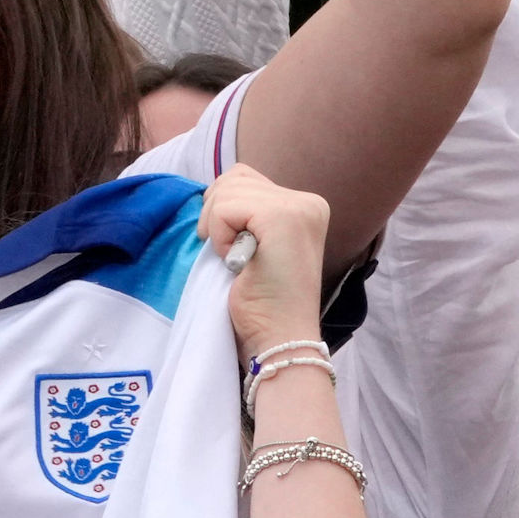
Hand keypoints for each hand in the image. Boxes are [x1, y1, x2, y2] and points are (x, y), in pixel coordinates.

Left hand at [203, 163, 333, 358]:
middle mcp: (308, 202)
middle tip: (231, 255)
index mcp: (305, 207)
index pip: (244, 179)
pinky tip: (237, 262)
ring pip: (227, 189)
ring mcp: (298, 208)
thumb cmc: (262, 302)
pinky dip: (219, 235)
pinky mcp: (281, 218)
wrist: (280, 339)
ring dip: (217, 226)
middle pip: (234, 178)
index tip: (237, 250)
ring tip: (238, 259)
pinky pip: (225, 207)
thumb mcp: (253, 245)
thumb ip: (244, 214)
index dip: (223, 211)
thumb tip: (210, 193)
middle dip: (216, 214)